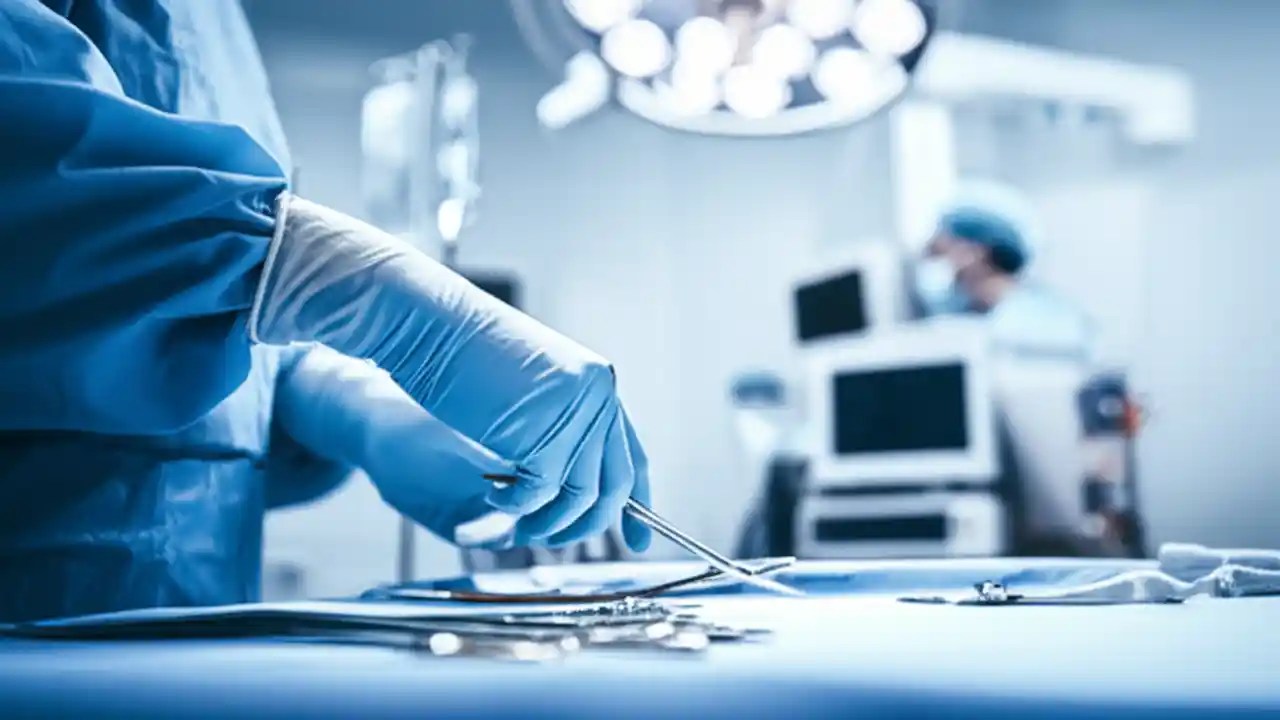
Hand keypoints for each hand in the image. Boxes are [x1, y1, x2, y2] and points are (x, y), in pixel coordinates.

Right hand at [255, 197, 651, 549]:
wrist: (428, 326)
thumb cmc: (464, 354)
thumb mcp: (528, 391)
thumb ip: (558, 429)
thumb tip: (573, 491)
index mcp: (598, 383)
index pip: (631, 456)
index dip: (635, 504)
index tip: (637, 541)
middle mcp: (598, 397)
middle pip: (613, 487)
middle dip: (584, 525)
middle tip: (550, 540)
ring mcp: (576, 415)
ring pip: (577, 499)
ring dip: (542, 522)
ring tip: (512, 518)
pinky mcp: (544, 435)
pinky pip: (539, 495)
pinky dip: (513, 506)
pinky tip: (491, 493)